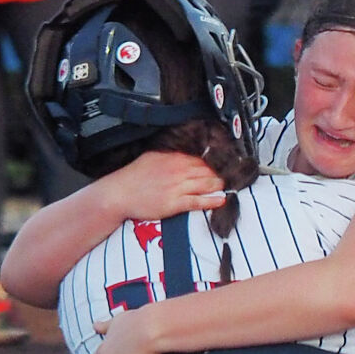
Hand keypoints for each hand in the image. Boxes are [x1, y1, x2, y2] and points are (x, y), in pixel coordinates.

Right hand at [98, 149, 228, 224]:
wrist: (118, 194)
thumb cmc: (134, 177)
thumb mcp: (153, 157)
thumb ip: (172, 153)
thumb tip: (188, 151)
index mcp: (174, 157)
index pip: (203, 157)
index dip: (217, 161)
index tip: (229, 163)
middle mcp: (178, 170)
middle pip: (209, 170)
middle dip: (223, 173)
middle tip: (236, 176)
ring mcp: (177, 187)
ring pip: (206, 184)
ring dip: (221, 185)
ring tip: (232, 186)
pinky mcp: (174, 203)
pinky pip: (198, 201)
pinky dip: (212, 200)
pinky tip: (222, 199)